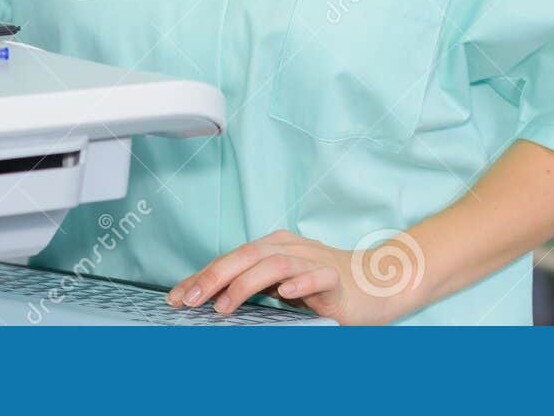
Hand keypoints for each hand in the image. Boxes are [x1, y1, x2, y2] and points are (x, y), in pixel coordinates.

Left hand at [166, 230, 419, 324]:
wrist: (377, 282)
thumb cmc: (326, 285)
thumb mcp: (284, 284)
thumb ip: (255, 287)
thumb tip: (212, 300)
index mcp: (274, 247)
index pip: (231, 258)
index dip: (202, 275)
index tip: (176, 297)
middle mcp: (290, 248)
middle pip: (246, 255)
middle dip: (213, 277)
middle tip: (189, 300)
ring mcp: (314, 260)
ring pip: (275, 264)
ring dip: (246, 284)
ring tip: (224, 306)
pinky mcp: (336, 278)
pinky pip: (317, 277)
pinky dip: (301, 283)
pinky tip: (286, 294)